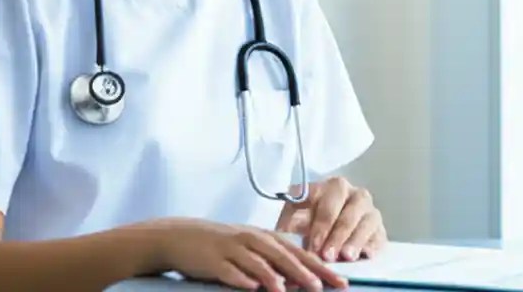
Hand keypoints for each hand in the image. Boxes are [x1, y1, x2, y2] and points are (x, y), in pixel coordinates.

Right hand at [140, 217, 348, 290]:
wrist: (182, 236)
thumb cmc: (222, 244)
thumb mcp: (251, 246)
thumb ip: (275, 260)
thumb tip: (300, 277)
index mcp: (265, 237)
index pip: (299, 252)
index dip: (320, 266)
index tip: (340, 280)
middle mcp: (252, 240)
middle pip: (284, 256)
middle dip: (306, 272)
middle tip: (324, 286)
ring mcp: (232, 249)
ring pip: (259, 262)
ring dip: (276, 276)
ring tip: (293, 288)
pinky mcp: (214, 260)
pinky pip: (230, 270)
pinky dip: (242, 278)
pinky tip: (252, 287)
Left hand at [275, 176, 387, 261]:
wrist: (327, 231)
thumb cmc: (308, 223)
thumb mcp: (294, 219)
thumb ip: (288, 225)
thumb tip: (282, 236)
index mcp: (332, 187)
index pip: (328, 202)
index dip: (320, 226)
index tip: (312, 246)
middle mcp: (354, 194)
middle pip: (349, 211)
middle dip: (337, 235)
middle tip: (328, 255)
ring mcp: (369, 210)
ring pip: (367, 221)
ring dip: (356, 240)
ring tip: (347, 257)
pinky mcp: (379, 228)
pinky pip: (380, 234)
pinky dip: (373, 244)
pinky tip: (366, 255)